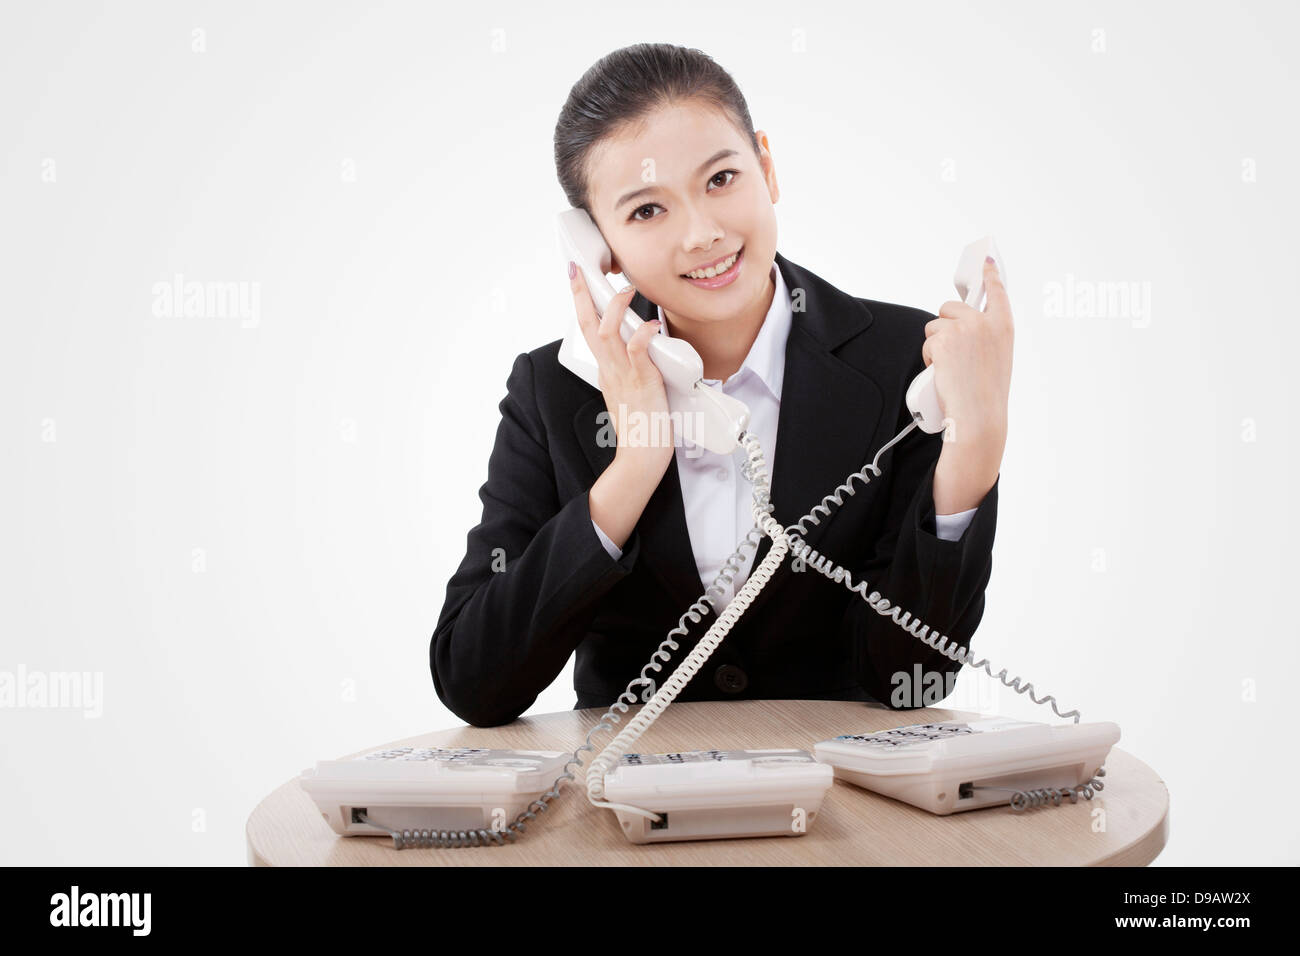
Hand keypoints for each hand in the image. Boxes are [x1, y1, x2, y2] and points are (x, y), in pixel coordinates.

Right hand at [569, 262, 674, 472]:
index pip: (589, 330)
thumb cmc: (643, 426)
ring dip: (615, 308)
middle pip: (588, 325)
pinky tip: (652, 324)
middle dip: (582, 295)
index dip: (582, 304)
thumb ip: (635, 368)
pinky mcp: (641, 381)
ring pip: (608, 333)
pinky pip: (638, 351)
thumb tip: (647, 349)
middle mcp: (610, 369)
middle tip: (579, 270)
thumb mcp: (631, 390)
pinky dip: (644, 333)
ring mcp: (624, 375)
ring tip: (626, 290)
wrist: (642, 454)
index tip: (578, 281)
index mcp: (607, 371)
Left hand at [922, 257, 1012, 511]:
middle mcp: (986, 322)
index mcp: (1004, 327)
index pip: (997, 291)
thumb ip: (984, 339)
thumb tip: (960, 328)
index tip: (986, 260)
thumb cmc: (986, 396)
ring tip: (951, 368)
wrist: (978, 416)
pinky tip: (943, 372)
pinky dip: (929, 357)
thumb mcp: (995, 360)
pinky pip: (927, 341)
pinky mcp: (945, 338)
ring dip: (936, 345)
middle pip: (951, 306)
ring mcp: (965, 328)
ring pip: (935, 326)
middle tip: (951, 353)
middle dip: (944, 325)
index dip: (989, 274)